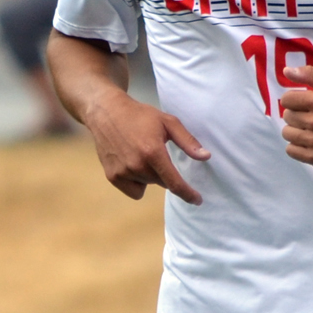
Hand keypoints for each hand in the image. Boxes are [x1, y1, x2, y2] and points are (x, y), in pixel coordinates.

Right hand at [83, 89, 209, 203]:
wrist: (106, 112)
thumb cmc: (140, 115)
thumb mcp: (168, 122)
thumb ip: (187, 141)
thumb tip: (206, 157)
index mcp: (153, 152)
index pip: (174, 182)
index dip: (188, 194)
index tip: (197, 200)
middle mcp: (137, 166)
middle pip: (161, 182)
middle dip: (164, 172)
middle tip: (155, 152)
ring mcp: (123, 172)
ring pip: (148, 185)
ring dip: (150, 175)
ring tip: (140, 153)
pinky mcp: (112, 177)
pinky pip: (134, 190)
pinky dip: (137, 182)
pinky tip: (131, 163)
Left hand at [280, 67, 312, 167]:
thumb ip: (310, 75)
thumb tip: (286, 71)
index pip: (287, 99)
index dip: (293, 100)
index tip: (302, 103)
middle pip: (287, 116)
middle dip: (296, 114)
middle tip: (308, 116)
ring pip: (287, 133)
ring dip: (295, 130)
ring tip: (307, 129)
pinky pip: (291, 150)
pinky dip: (296, 146)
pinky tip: (307, 141)